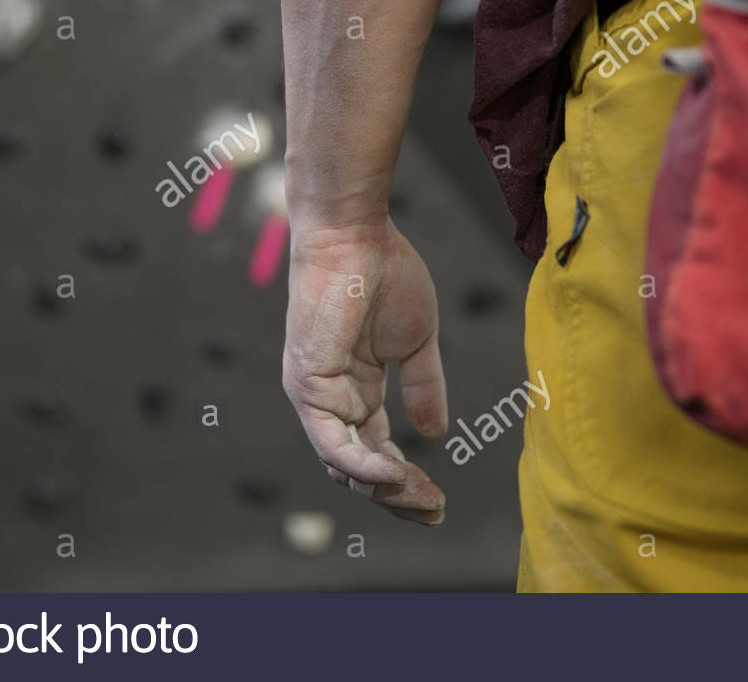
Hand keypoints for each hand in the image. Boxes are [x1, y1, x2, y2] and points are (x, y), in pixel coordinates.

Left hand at [281, 218, 447, 524]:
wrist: (356, 236)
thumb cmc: (384, 274)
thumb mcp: (416, 342)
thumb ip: (424, 387)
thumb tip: (436, 435)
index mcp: (356, 391)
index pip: (376, 453)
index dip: (406, 481)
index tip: (440, 500)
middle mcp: (332, 401)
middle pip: (358, 471)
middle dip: (397, 498)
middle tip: (433, 510)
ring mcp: (316, 396)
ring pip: (344, 466)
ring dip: (385, 489)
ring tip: (422, 497)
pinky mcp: (308, 386)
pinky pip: (333, 442)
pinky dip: (363, 465)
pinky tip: (395, 472)